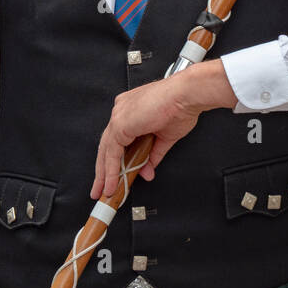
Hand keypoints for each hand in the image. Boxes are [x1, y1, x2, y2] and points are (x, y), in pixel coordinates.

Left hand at [91, 60, 237, 199]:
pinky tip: (113, 183)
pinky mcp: (120, 124)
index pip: (116, 139)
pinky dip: (112, 170)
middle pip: (106, 145)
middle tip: (101, 188)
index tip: (115, 176)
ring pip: (106, 150)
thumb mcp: (165, 138)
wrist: (186, 95)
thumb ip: (153, 155)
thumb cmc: (180, 107)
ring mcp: (118, 116)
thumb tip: (147, 170)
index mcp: (130, 109)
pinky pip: (112, 152)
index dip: (114, 160)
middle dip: (103, 170)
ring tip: (105, 192)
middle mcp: (121, 110)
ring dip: (105, 174)